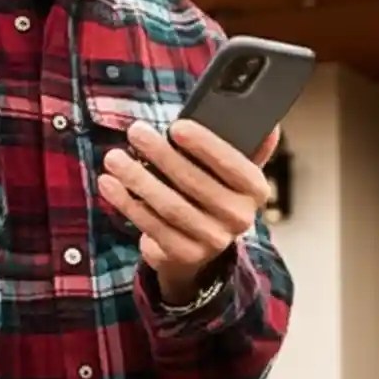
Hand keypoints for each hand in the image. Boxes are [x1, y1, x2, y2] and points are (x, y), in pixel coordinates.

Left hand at [99, 119, 278, 304]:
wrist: (202, 246)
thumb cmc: (214, 192)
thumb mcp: (234, 172)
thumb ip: (247, 147)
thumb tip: (268, 124)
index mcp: (256, 190)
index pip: (233, 164)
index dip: (204, 144)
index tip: (176, 126)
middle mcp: (240, 218)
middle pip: (195, 183)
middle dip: (161, 155)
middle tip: (136, 132)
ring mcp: (213, 240)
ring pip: (169, 205)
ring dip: (137, 178)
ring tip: (115, 158)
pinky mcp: (184, 255)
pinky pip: (151, 225)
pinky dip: (127, 202)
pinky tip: (110, 184)